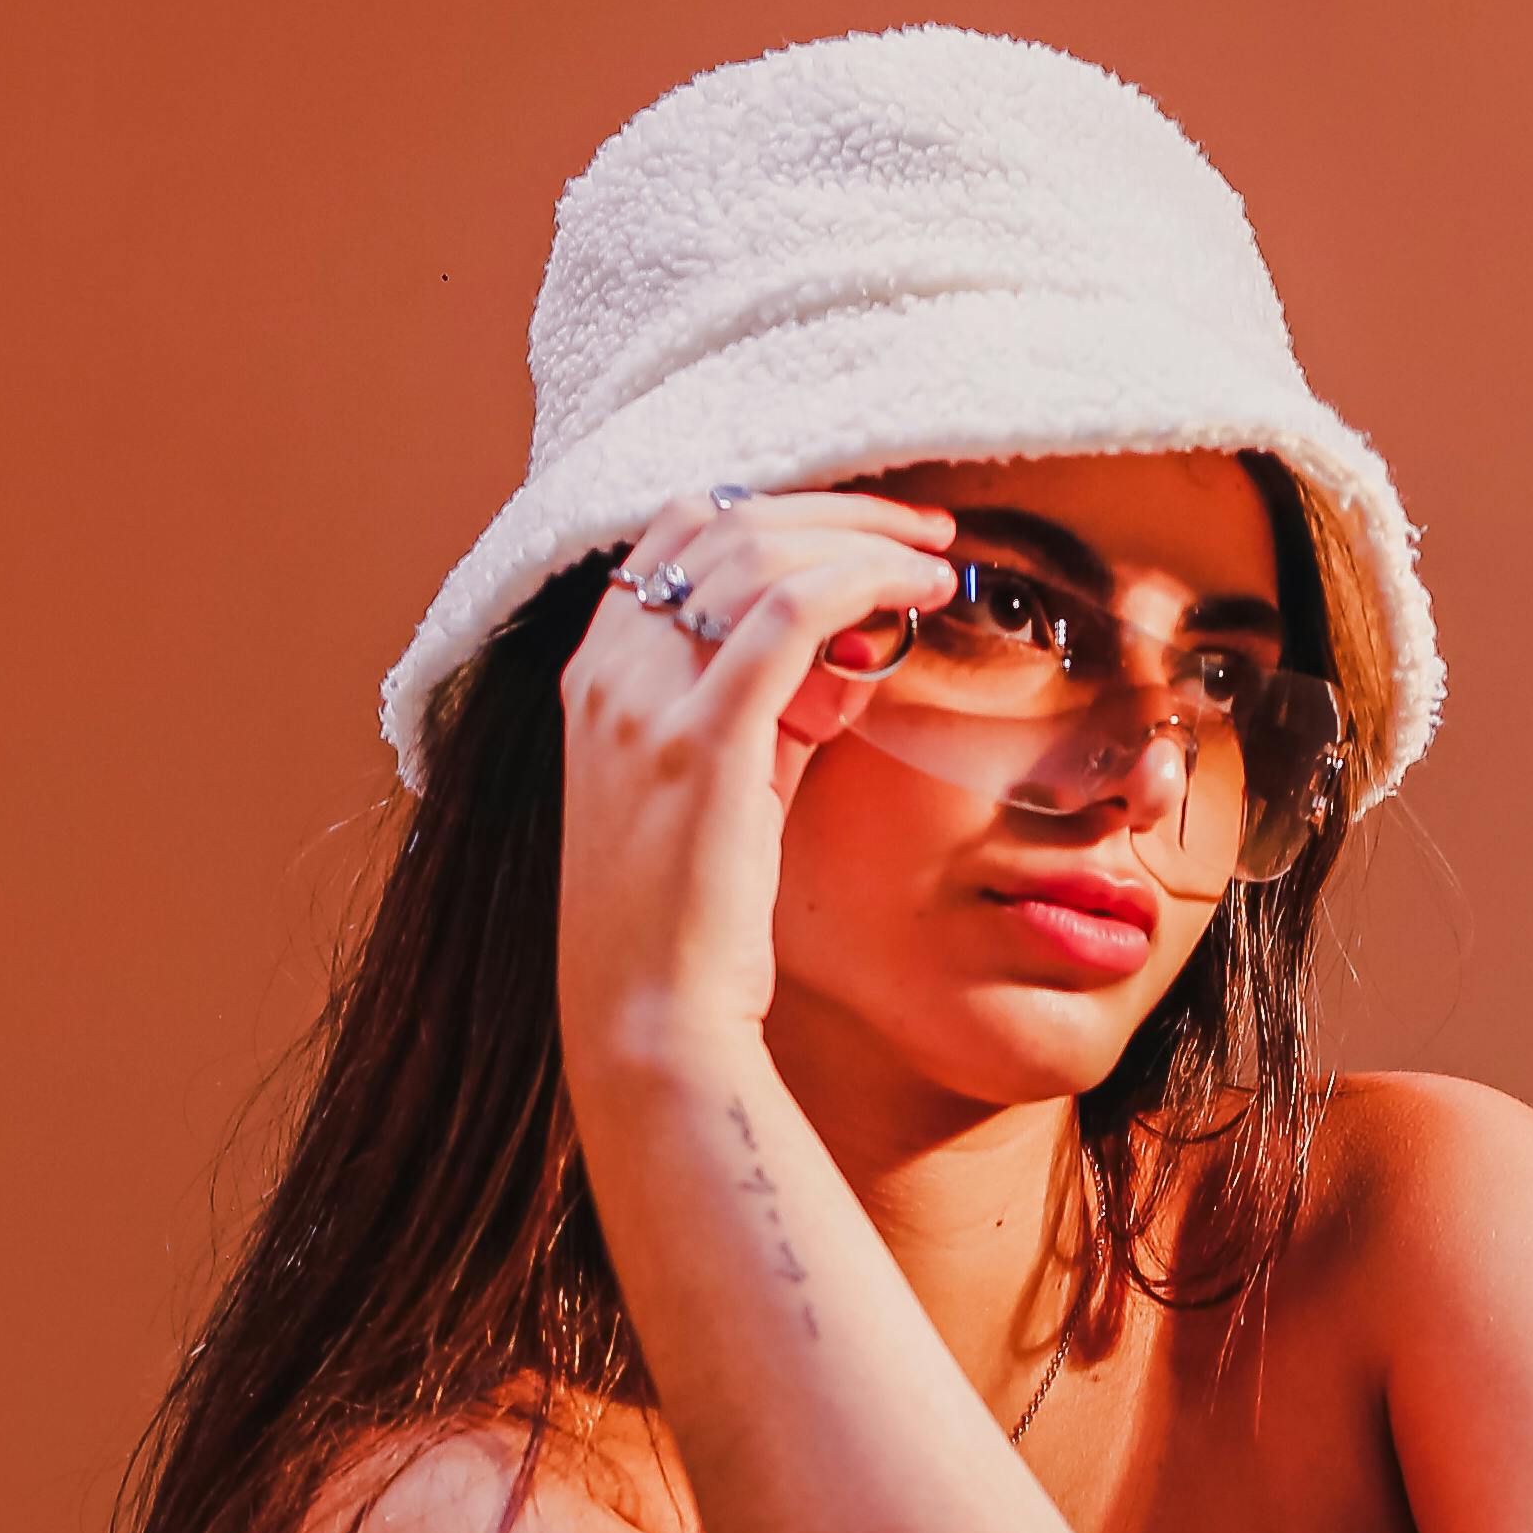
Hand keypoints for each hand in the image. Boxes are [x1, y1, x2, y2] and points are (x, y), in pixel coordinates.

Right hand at [556, 488, 952, 1073]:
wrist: (652, 1022)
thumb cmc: (691, 920)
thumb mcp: (718, 787)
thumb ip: (763, 707)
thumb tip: (849, 643)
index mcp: (594, 675)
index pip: (676, 533)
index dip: (777, 511)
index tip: (862, 530)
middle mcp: (607, 672)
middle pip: (724, 524)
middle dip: (838, 511)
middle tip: (924, 529)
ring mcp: (645, 701)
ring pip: (760, 552)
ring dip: (865, 538)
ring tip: (938, 560)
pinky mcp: (702, 739)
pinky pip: (790, 610)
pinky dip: (864, 578)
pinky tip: (920, 593)